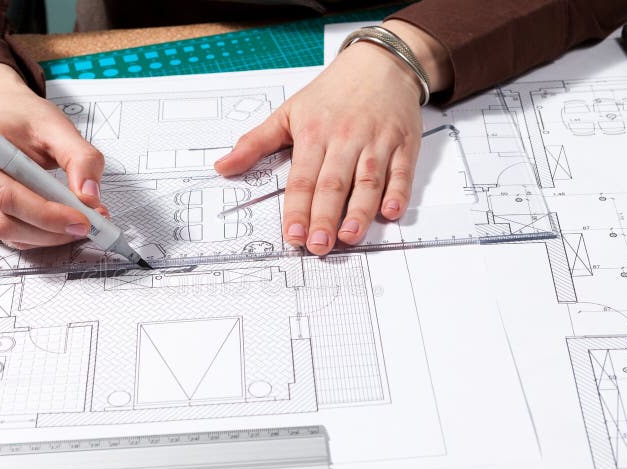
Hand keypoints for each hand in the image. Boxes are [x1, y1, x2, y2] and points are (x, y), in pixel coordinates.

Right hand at [0, 63, 106, 249]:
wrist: (2, 111)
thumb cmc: (25, 118)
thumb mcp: (59, 128)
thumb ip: (81, 159)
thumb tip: (90, 197)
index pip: (8, 195)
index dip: (46, 215)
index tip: (82, 219)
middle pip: (4, 220)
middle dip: (51, 230)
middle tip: (86, 226)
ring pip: (5, 233)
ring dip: (46, 237)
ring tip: (75, 225)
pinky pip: (6, 233)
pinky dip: (36, 236)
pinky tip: (57, 225)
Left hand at [215, 21, 452, 255]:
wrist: (380, 63)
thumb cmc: (332, 92)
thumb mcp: (288, 111)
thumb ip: (255, 143)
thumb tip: (223, 167)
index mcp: (314, 134)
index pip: (302, 179)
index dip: (297, 209)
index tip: (292, 235)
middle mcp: (345, 140)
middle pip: (333, 184)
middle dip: (324, 217)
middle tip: (318, 246)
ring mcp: (376, 142)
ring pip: (368, 181)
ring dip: (360, 211)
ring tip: (349, 236)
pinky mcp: (404, 145)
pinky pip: (402, 172)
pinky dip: (398, 192)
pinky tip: (391, 212)